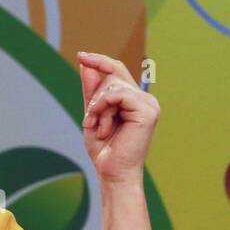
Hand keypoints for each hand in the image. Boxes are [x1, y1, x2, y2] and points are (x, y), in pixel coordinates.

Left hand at [78, 50, 159, 186]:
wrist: (113, 173)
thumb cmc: (105, 151)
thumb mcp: (92, 116)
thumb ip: (91, 92)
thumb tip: (85, 65)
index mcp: (134, 100)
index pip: (117, 70)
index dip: (99, 61)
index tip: (81, 56)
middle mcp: (144, 99)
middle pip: (113, 76)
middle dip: (94, 97)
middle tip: (88, 122)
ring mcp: (148, 104)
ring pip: (113, 86)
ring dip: (97, 108)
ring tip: (97, 128)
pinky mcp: (147, 111)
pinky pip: (118, 94)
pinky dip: (103, 108)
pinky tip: (103, 127)